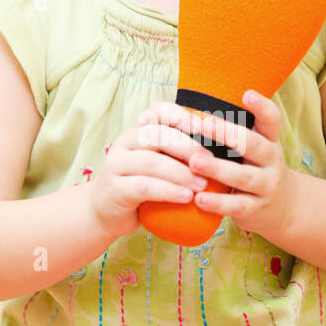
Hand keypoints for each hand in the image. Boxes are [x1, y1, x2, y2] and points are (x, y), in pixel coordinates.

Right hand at [86, 110, 209, 242]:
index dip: (180, 115)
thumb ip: (176, 154)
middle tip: (210, 162)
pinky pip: (144, 186)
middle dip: (187, 147)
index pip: (158, 111)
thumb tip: (218, 151)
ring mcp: (116, 165)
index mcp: (138, 132)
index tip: (203, 127)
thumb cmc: (140, 188)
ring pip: (151, 162)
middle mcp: (124, 143)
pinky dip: (168, 191)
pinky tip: (186, 197)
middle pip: (157, 135)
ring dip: (181, 173)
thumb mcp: (158, 166)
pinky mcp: (114, 189)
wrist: (107, 214)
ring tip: (203, 185)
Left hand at [138, 90, 291, 238]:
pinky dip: (218, 203)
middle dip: (230, 135)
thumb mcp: (251, 148)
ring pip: (243, 176)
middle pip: (255, 145)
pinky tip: (198, 199)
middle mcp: (272, 160)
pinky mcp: (256, 208)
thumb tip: (184, 109)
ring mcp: (266, 185)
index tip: (246, 94)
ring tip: (195, 162)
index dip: (262, 107)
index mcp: (269, 140)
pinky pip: (237, 206)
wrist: (282, 208)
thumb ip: (230, 132)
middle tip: (205, 125)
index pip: (271, 120)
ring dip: (218, 168)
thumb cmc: (254, 168)